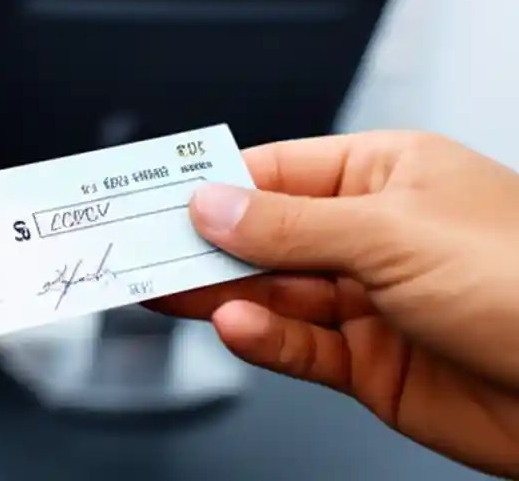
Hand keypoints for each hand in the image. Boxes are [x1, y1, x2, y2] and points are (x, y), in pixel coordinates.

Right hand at [150, 131, 518, 476]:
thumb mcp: (392, 234)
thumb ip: (289, 226)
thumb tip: (212, 204)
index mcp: (387, 174)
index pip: (277, 171)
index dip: (214, 184)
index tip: (155, 195)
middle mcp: (375, 234)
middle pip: (266, 235)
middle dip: (208, 244)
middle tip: (144, 250)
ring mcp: (371, 301)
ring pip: (273, 293)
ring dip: (225, 294)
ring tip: (171, 293)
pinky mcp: (371, 364)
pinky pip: (299, 346)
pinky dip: (264, 339)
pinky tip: (237, 328)